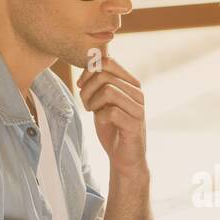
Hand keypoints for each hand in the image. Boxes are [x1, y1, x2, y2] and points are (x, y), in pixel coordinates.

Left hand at [78, 55, 146, 175]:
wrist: (124, 157)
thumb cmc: (112, 127)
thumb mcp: (102, 101)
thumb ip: (98, 83)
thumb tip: (89, 63)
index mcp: (131, 84)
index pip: (108, 62)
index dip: (88, 71)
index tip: (81, 85)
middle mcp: (138, 93)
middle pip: (104, 76)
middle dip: (87, 89)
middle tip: (86, 104)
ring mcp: (138, 109)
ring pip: (108, 91)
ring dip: (93, 102)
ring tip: (92, 112)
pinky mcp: (135, 124)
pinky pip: (111, 111)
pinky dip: (100, 116)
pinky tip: (101, 121)